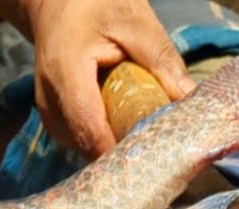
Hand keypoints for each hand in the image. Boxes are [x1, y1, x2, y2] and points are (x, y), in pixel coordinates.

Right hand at [0, 0, 195, 159]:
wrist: (54, 3)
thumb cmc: (91, 4)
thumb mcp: (133, 20)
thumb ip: (160, 59)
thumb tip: (190, 98)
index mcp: (66, 73)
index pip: (91, 131)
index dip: (121, 154)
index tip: (155, 161)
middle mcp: (50, 101)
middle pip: (87, 146)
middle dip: (123, 155)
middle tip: (161, 153)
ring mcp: (48, 113)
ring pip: (84, 148)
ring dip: (114, 149)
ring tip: (147, 141)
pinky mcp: (54, 118)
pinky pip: (81, 140)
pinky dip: (105, 140)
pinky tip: (127, 130)